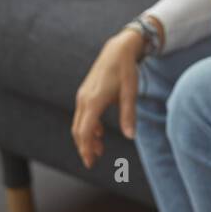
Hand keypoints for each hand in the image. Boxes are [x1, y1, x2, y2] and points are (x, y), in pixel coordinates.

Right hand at [71, 29, 142, 168]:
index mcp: (94, 101)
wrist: (118, 49)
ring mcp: (83, 95)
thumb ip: (129, 115)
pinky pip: (83, 115)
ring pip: (80, 123)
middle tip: (92, 162)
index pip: (85, 131)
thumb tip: (130, 136)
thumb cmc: (126, 70)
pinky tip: (99, 133)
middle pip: (79, 130)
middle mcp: (84, 99)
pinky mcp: (86, 93)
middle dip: (84, 147)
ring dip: (87, 138)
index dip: (86, 148)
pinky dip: (89, 127)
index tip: (90, 162)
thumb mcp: (131, 92)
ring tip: (98, 150)